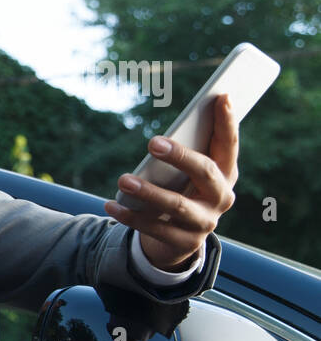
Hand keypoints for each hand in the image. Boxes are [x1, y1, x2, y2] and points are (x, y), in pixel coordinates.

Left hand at [104, 92, 238, 271]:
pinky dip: (130, 215)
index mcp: (226, 174)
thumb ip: (183, 154)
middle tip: (152, 142)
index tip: (221, 97)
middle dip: (179, 156)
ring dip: (148, 192)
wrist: (178, 240)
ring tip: (123, 179)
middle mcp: (221, 198)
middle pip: (204, 173)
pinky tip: (111, 204)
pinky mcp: (183, 243)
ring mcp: (204, 223)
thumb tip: (163, 136)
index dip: (228, 122)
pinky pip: (153, 228)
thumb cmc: (181, 191)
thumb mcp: (186, 174)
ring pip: (176, 205)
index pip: (229, 145)